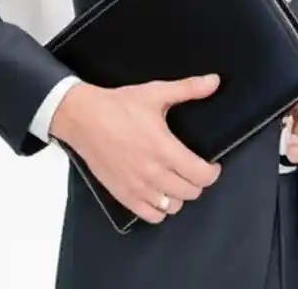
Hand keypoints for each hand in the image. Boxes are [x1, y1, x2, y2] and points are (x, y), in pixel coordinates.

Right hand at [50, 74, 222, 224]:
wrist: (83, 118)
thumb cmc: (118, 106)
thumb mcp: (155, 92)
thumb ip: (188, 89)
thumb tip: (214, 81)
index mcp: (163, 148)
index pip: (201, 175)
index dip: (212, 172)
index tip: (211, 164)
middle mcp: (152, 172)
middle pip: (191, 193)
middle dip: (198, 182)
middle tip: (193, 169)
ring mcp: (137, 186)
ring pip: (173, 207)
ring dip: (179, 195)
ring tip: (176, 180)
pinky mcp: (123, 194)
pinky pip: (150, 216)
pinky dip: (160, 210)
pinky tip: (159, 194)